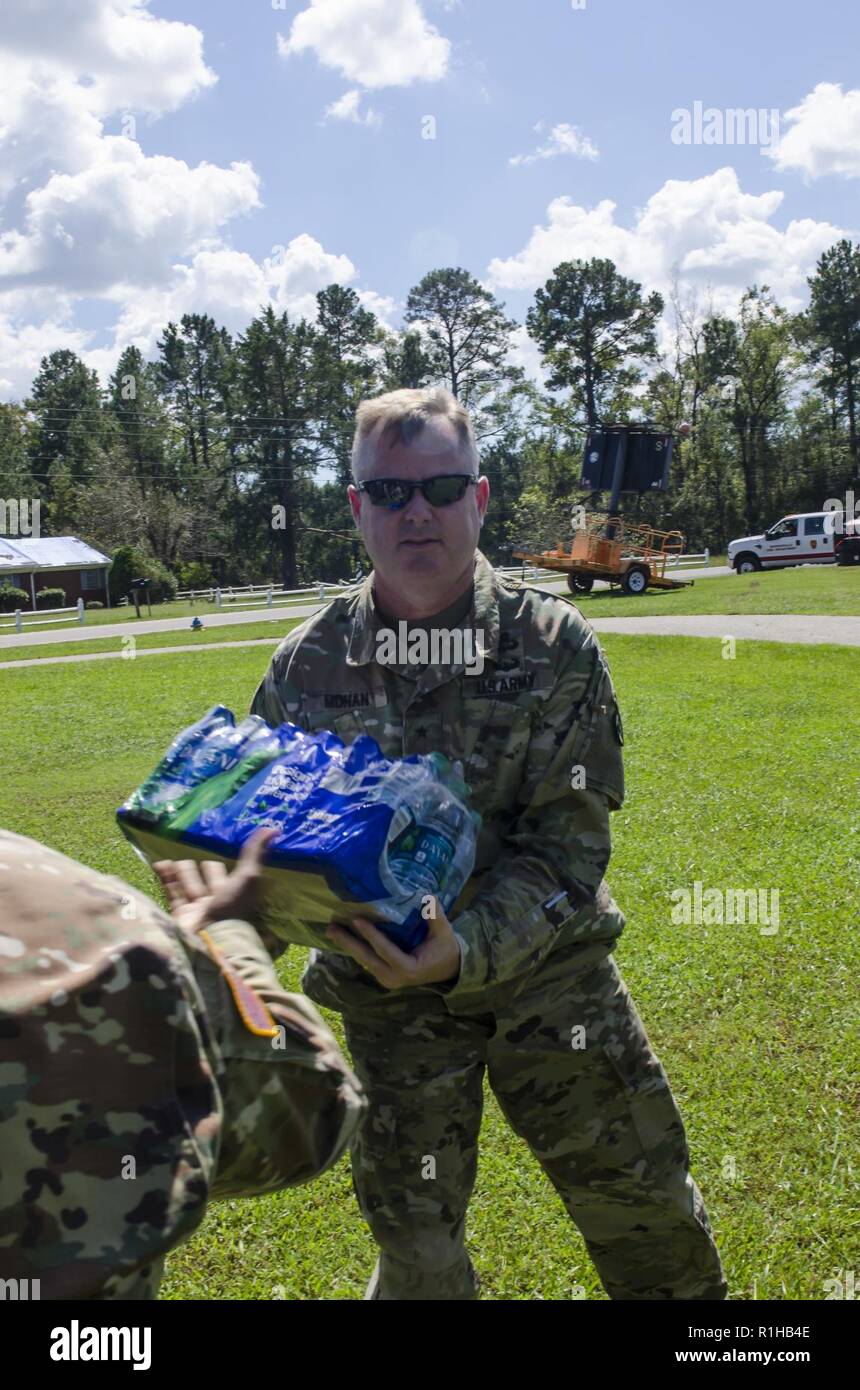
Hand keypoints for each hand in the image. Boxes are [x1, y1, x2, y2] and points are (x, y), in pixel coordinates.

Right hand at [152, 827, 278, 934]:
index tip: (213, 843)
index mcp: (235, 894)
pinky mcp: (179, 915)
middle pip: (206, 877)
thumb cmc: (231, 909)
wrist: (208, 942)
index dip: (219, 860)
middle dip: (199, 864)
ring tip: (174, 854)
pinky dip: (166, 877)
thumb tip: (274, 828)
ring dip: (182, 869)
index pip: (225, 873)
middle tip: (190, 847)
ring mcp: (197, 909)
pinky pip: (172, 892)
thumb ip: (254, 854)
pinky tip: (159, 862)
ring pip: (188, 883)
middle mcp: (217, 902)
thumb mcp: (247, 878)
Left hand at [326, 897, 460, 989]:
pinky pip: (367, 960)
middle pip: (367, 958)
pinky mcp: (384, 975)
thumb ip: (435, 915)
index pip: (386, 950)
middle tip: (331, 928)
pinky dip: (356, 947)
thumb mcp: (444, 932)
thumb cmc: (446, 949)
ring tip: (332, 930)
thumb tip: (427, 896)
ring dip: (348, 944)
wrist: (449, 969)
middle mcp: (394, 977)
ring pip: (364, 960)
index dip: (371, 935)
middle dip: (348, 942)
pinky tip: (344, 936)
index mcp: (409, 969)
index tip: (357, 920)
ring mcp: (387, 978)